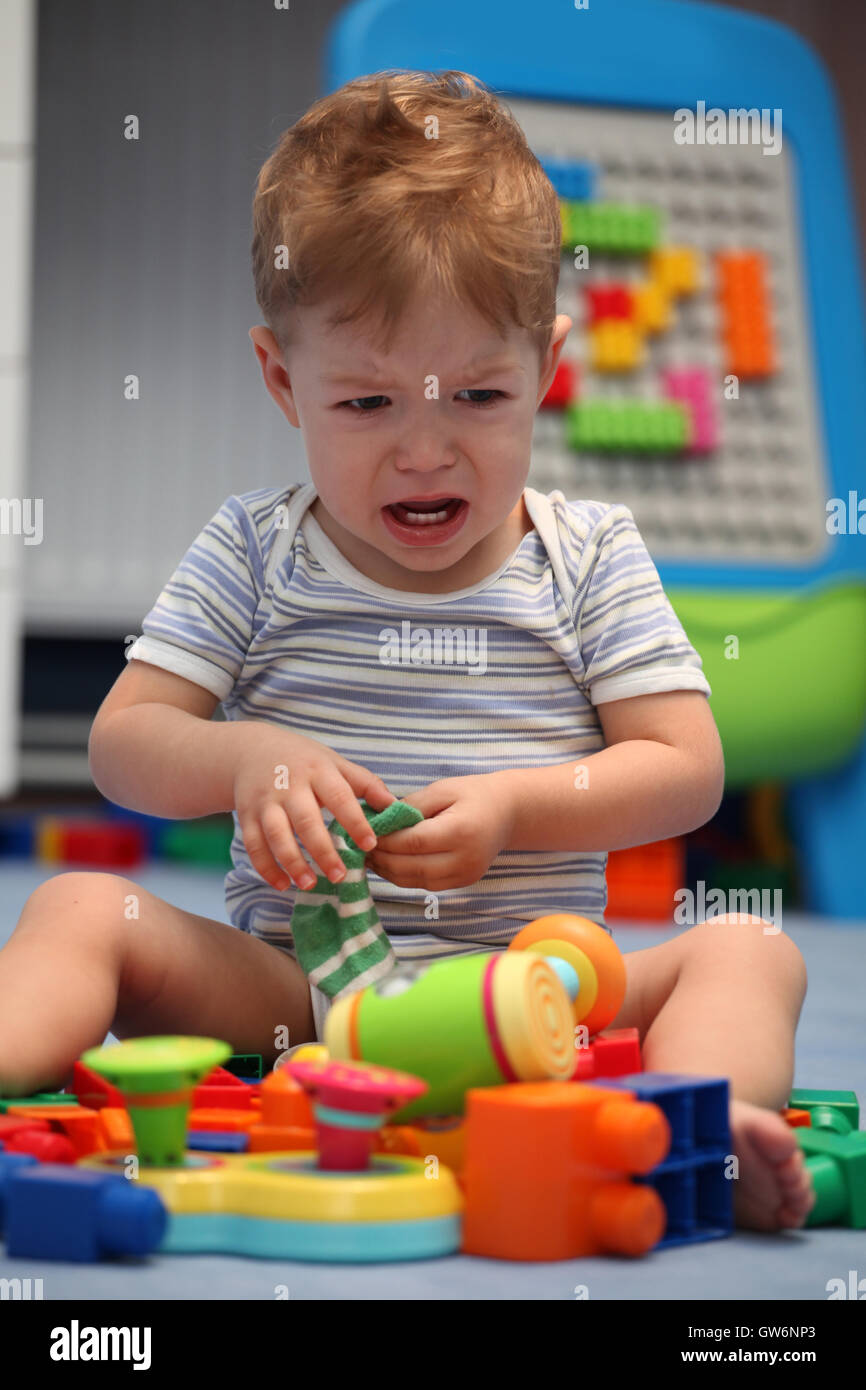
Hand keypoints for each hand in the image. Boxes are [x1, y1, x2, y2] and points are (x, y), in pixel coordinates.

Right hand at [232, 725, 393, 891]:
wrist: (251, 750)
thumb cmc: (303, 760)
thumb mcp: (334, 762)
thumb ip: (364, 783)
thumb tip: (396, 806)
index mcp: (317, 771)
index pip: (339, 796)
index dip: (355, 821)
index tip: (370, 844)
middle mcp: (289, 785)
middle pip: (306, 820)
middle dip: (322, 850)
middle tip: (340, 875)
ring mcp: (265, 801)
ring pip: (277, 835)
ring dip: (292, 862)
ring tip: (310, 884)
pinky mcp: (247, 815)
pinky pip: (253, 845)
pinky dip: (266, 868)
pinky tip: (282, 885)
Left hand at [366, 772, 516, 890]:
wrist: (508, 812)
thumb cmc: (474, 794)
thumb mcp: (442, 790)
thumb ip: (410, 806)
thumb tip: (378, 821)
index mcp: (460, 831)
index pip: (413, 842)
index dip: (385, 840)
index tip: (364, 832)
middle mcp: (465, 859)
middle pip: (411, 867)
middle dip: (381, 858)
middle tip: (359, 848)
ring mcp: (465, 875)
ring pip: (415, 881)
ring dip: (388, 871)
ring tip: (369, 857)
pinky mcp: (463, 883)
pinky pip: (425, 884)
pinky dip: (403, 876)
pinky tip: (388, 863)